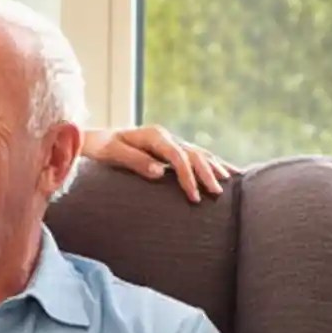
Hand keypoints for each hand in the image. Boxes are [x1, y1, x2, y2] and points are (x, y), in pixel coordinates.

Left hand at [82, 126, 240, 202]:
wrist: (98, 138)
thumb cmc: (103, 147)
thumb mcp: (114, 153)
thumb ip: (136, 161)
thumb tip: (160, 172)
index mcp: (154, 136)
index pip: (177, 156)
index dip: (187, 176)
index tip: (194, 196)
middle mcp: (166, 137)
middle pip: (194, 154)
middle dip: (207, 174)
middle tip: (216, 194)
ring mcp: (171, 141)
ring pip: (200, 153)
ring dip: (216, 168)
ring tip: (233, 181)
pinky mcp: (173, 148)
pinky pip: (198, 155)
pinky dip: (214, 163)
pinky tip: (229, 172)